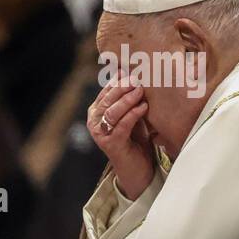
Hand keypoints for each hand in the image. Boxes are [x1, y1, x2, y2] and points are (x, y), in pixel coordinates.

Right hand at [87, 77, 154, 197]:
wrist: (138, 169)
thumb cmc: (135, 139)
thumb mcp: (132, 114)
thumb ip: (131, 97)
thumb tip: (136, 73)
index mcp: (97, 110)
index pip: (106, 90)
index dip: (119, 79)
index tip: (133, 70)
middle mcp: (95, 121)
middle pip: (108, 99)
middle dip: (123, 87)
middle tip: (138, 79)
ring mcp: (101, 133)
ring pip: (112, 111)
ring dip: (127, 99)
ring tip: (141, 91)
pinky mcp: (110, 144)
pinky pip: (121, 125)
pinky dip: (133, 114)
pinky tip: (143, 107)